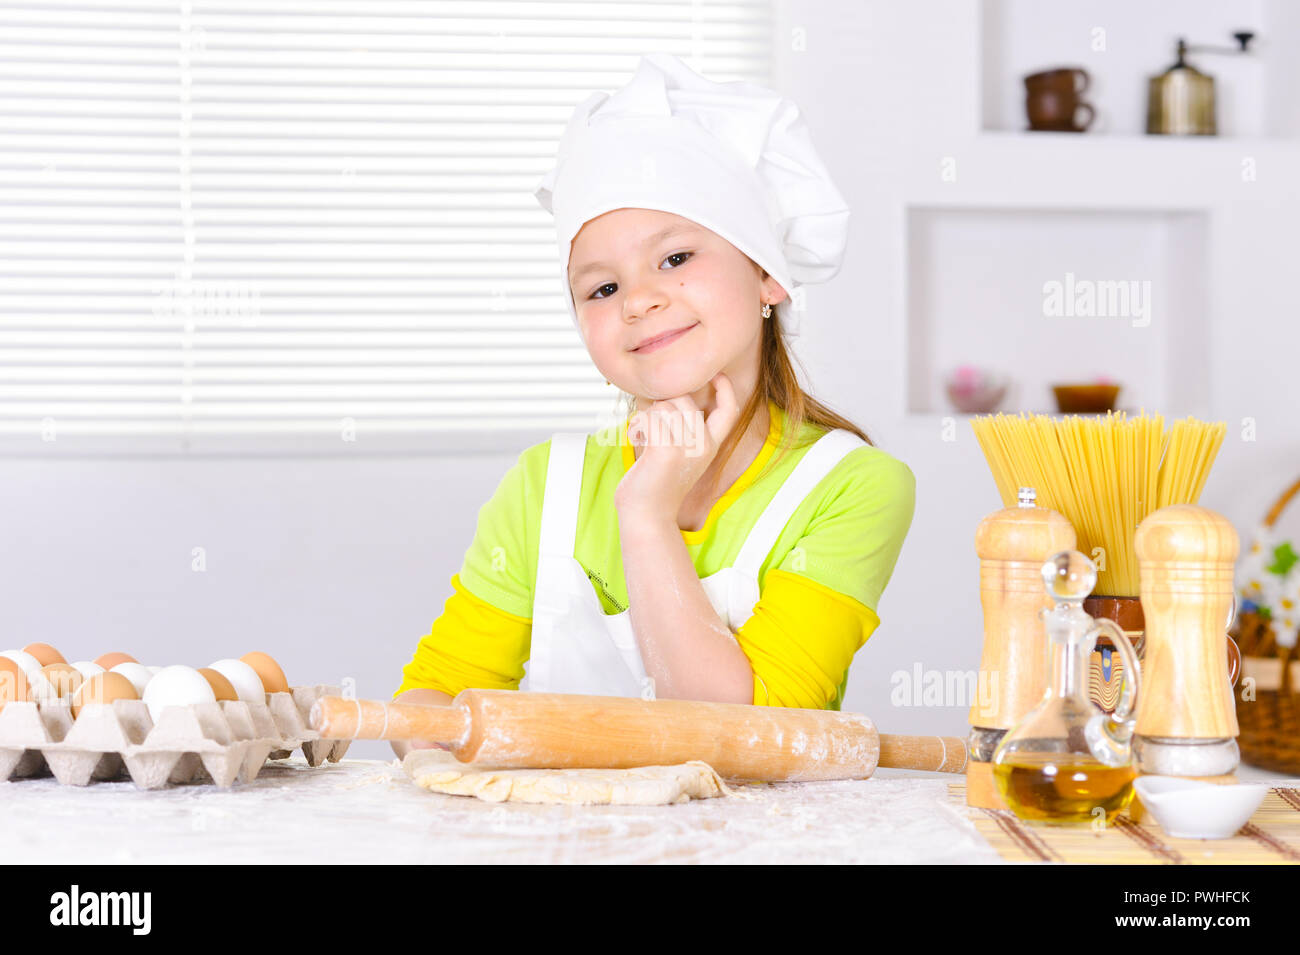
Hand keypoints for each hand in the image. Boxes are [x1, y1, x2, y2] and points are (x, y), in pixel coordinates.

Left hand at [614, 373, 739, 522]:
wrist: (646, 516)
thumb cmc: (654, 484)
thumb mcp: (676, 454)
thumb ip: (679, 429)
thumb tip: (666, 395)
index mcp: (710, 447)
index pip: (729, 411)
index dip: (726, 389)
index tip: (717, 374)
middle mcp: (703, 446)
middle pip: (684, 399)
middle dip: (661, 403)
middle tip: (649, 423)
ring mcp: (686, 448)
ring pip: (664, 406)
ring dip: (646, 416)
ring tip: (642, 436)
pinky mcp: (665, 451)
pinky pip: (649, 417)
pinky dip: (637, 426)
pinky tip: (635, 440)